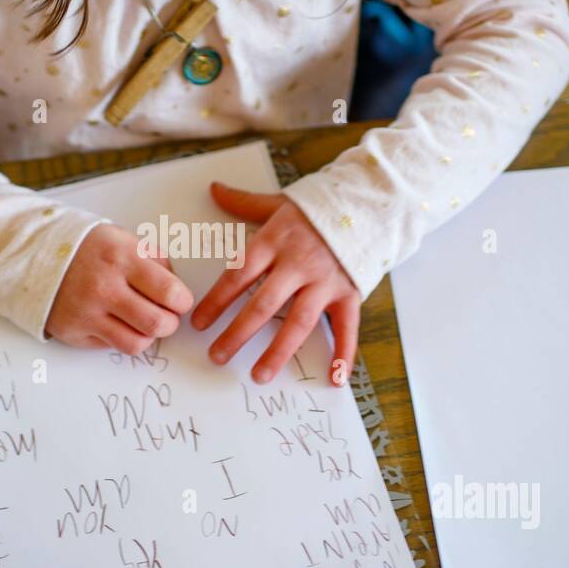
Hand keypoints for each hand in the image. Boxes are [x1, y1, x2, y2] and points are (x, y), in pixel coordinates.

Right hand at [46, 223, 193, 354]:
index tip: (179, 301)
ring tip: (143, 322)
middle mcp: (104, 287)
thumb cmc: (89, 248)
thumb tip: (177, 289)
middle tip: (166, 316)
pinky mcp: (74, 332)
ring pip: (137, 343)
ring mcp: (87, 312)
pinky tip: (117, 322)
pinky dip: (121, 338)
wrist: (35, 255)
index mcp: (122, 257)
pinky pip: (111, 346)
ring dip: (147, 336)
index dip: (182, 301)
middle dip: (170, 323)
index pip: (170, 292)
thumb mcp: (123, 239)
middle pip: (157, 323)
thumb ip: (153, 260)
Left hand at [191, 182, 358, 385]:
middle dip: (238, 334)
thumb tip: (214, 188)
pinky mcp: (350, 292)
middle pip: (263, 305)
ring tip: (259, 376)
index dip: (217, 300)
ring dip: (278, 352)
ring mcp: (325, 281)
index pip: (239, 275)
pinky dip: (343, 354)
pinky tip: (334, 379)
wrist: (369, 201)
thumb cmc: (318, 208)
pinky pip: (347, 327)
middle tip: (217, 357)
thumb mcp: (279, 202)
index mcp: (276, 241)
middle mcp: (299, 264)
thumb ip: (244, 203)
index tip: (199, 323)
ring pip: (298, 322)